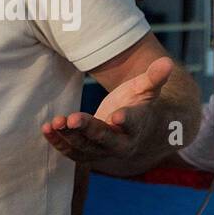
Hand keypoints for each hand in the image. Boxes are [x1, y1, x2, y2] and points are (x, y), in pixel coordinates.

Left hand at [42, 56, 173, 165]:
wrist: (136, 129)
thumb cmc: (141, 103)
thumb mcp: (148, 88)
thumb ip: (155, 77)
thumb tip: (168, 62)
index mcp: (138, 126)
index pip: (133, 124)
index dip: (126, 120)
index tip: (117, 116)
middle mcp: (122, 143)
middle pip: (105, 139)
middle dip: (88, 130)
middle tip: (73, 119)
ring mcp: (103, 151)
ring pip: (85, 148)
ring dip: (68, 137)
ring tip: (54, 122)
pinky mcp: (88, 152)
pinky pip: (71, 151)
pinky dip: (58, 142)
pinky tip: (46, 128)